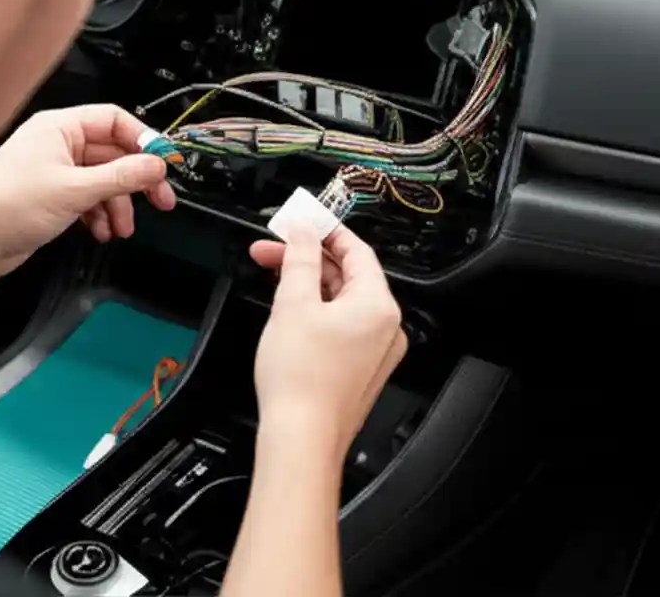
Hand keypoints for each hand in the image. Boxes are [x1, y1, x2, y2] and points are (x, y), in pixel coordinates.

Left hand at [0, 104, 175, 278]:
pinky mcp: (52, 196)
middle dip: (136, 181)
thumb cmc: (8, 207)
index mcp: (59, 127)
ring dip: (118, 205)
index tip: (164, 164)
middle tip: (161, 202)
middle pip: (114, 154)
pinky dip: (99, 215)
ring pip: (104, 181)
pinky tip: (100, 232)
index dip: (143, 141)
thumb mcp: (76, 190)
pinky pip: (88, 199)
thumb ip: (122, 176)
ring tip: (121, 229)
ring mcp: (55, 171)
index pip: (114, 121)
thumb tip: (157, 165)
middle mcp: (58, 144)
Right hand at [249, 224, 407, 462]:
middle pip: (349, 276)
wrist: (300, 437)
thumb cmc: (301, 380)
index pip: (357, 251)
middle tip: (273, 248)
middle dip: (307, 259)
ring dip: (309, 285)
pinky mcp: (359, 370)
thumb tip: (303, 231)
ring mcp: (375, 352)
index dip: (325, 230)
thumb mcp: (293, 304)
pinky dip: (317, 311)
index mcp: (378, 306)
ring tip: (274, 276)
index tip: (301, 221)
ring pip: (343, 302)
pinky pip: (342, 327)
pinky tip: (289, 310)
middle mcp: (385, 328)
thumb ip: (299, 259)